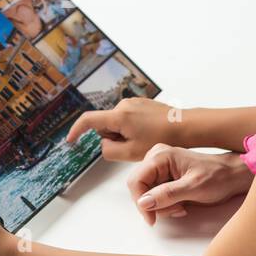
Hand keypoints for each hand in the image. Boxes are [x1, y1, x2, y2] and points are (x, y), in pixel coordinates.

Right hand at [66, 98, 183, 160]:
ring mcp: (133, 102)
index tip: (70, 140)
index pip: (88, 120)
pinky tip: (148, 132)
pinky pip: (128, 118)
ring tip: (144, 139)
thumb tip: (103, 144)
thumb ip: (109, 150)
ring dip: (124, 133)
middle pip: (105, 125)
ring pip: (117, 123)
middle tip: (133, 146)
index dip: (76, 130)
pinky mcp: (141, 103)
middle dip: (113, 137)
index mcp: (118, 116)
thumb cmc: (161, 139)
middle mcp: (123, 104)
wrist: (185, 126)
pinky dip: (133, 127)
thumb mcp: (131, 153)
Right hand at [126, 144, 253, 224]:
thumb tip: (143, 202)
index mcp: (161, 156)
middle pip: (139, 188)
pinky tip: (180, 204)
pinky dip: (165, 204)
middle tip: (175, 210)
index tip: (152, 218)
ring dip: (162, 206)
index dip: (140, 201)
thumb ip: (167, 194)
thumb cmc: (218, 177)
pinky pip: (154, 195)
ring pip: (146, 194)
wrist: (231, 175)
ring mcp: (159, 167)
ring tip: (181, 206)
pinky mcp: (163, 176)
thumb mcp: (194, 187)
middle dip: (155, 204)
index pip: (136, 180)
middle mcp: (156, 158)